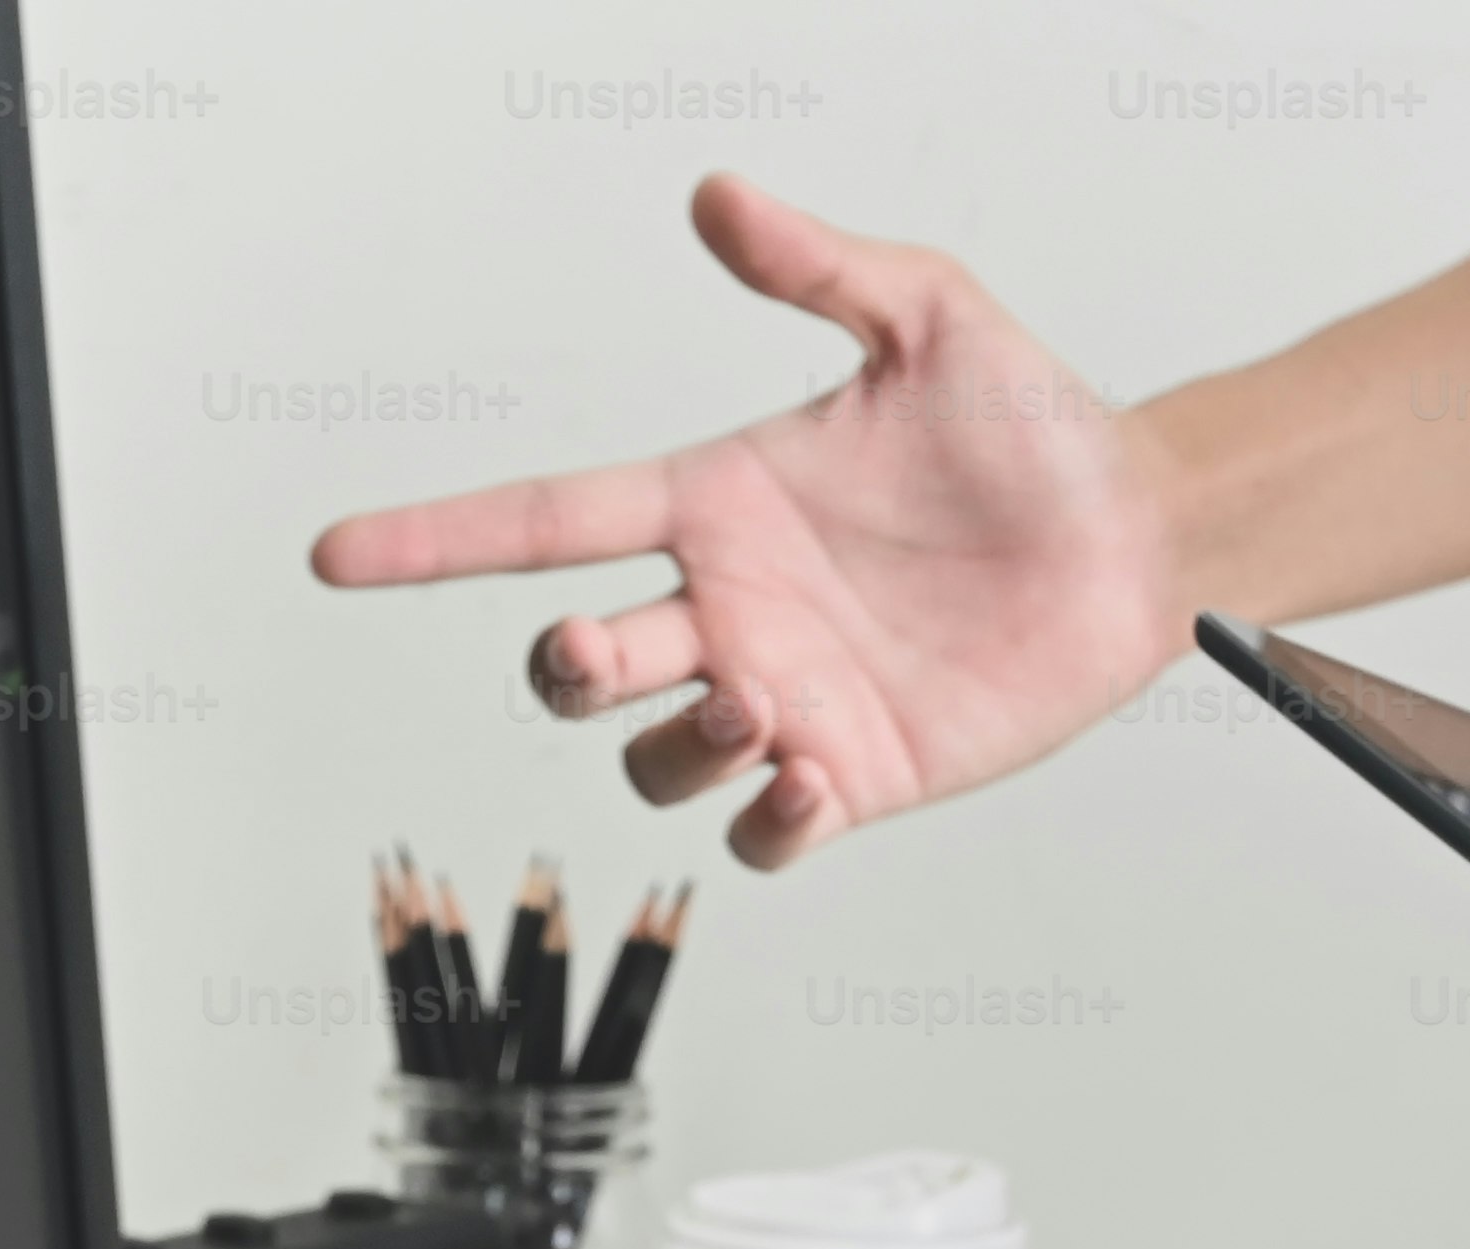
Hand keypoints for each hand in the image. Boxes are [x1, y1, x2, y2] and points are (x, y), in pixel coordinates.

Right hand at [306, 177, 1183, 869]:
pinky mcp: (852, 777)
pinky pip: (761, 835)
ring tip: (768, 707)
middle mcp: (728, 609)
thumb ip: (819, 265)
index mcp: (716, 503)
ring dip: (681, 743)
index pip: (544, 523)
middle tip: (614, 650)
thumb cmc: (1034, 427)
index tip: (335, 555)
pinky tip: (813, 777)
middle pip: (576, 665)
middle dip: (567, 669)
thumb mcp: (930, 318)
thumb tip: (717, 193)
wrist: (1133, 537)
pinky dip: (764, 822)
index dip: (436, 540)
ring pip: (654, 760)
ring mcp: (783, 702)